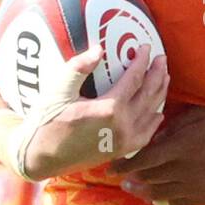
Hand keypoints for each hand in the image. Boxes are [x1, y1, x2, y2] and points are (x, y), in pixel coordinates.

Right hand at [21, 48, 169, 178]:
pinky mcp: (121, 151)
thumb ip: (78, 68)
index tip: (146, 47)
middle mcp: (123, 126)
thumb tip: (98, 49)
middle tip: (162, 58)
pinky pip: (146, 134)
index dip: (142, 61)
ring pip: (151, 114)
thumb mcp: (58, 90)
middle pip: (149, 95)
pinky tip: (158, 112)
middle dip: (157, 74)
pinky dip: (154, 121)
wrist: (40, 157)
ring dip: (159, 94)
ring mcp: (124, 141)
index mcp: (110, 109)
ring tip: (164, 78)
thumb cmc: (47, 122)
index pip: (134, 79)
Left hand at [111, 106, 204, 204]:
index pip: (141, 159)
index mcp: (178, 147)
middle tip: (119, 177)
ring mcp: (192, 187)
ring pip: (159, 193)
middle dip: (131, 177)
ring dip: (142, 191)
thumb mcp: (201, 115)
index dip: (124, 164)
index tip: (111, 166)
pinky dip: (162, 202)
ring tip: (133, 188)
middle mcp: (180, 170)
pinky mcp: (204, 198)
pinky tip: (156, 199)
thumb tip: (154, 132)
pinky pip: (176, 204)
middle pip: (147, 177)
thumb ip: (174, 124)